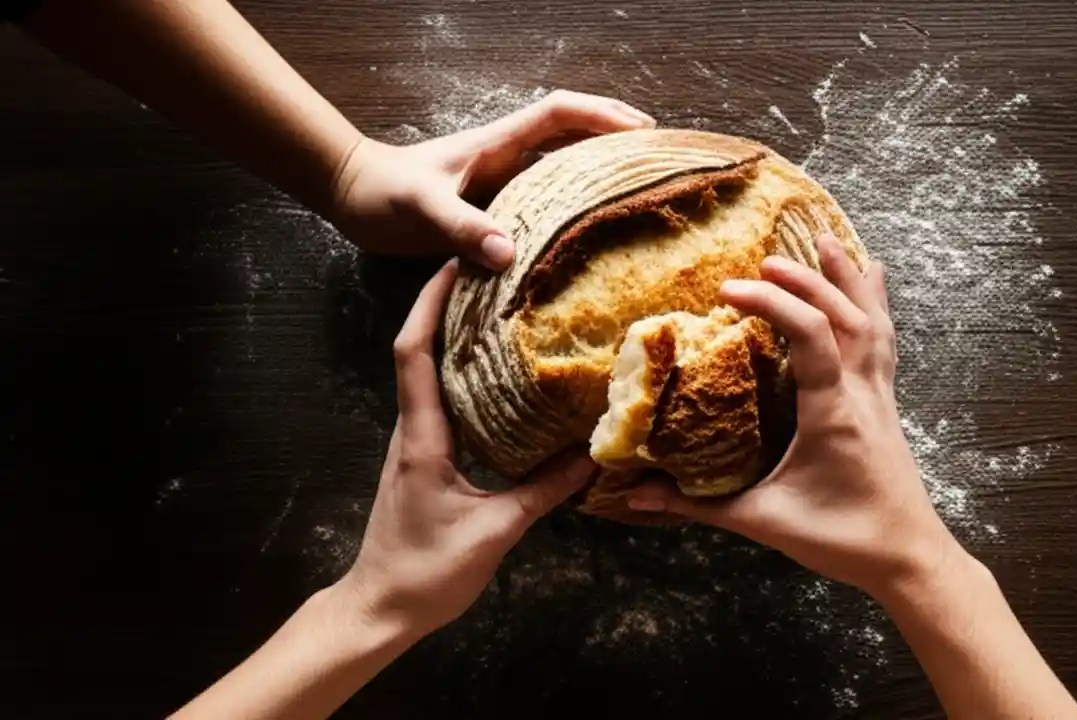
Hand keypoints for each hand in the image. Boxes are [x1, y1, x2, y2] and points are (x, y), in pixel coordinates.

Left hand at [328, 90, 655, 267]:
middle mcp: (508, 160)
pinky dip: (571, 212)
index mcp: (499, 144)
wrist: (350, 199)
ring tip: (640, 198)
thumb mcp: (421, 207)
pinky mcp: (492, 212)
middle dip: (617, 142)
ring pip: (563, 171)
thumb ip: (462, 227)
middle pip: (575, 138)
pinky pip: (545, 206)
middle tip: (661, 164)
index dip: (603, 115)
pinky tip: (589, 239)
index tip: (644, 131)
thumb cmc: (383, 193)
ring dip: (599, 175)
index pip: (561, 114)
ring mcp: (502, 185)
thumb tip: (509, 255)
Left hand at [336, 260, 597, 636]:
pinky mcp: (424, 461)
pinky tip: (500, 378)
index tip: (454, 262)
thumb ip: (543, 492)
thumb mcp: (495, 532)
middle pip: (420, 351)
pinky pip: (442, 404)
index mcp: (422, 438)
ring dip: (455, 338)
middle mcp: (412, 431)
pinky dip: (464, 377)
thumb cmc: (426, 572)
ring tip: (500, 311)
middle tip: (490, 273)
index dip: (430, 303)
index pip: (414, 353)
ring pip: (429, 376)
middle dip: (448, 305)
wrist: (379, 610)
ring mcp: (415, 445)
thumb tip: (592, 457)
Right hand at [626, 235, 961, 598]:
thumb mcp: (764, 521)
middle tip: (764, 259)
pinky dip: (874, 300)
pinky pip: (883, 337)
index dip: (774, 303)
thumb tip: (635, 496)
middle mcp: (863, 393)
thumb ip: (697, 505)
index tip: (729, 290)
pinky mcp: (886, 402)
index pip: (812, 337)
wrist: (910, 559)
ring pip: (872, 319)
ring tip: (824, 237)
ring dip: (846, 276)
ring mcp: (880, 395)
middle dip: (805, 279)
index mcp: (834, 414)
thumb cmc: (841, 540)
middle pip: (844, 315)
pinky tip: (871, 276)